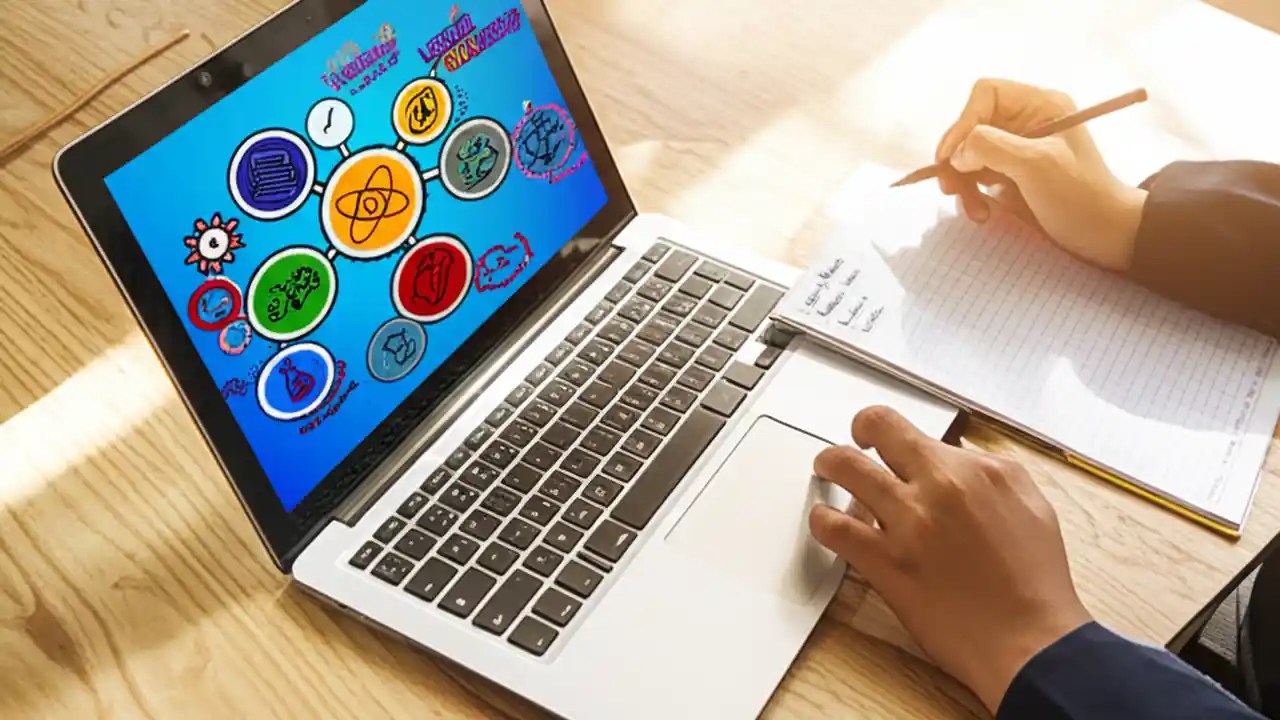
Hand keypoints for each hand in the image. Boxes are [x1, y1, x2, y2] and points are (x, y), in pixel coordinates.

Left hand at [809, 406, 1091, 713]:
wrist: (1031, 641)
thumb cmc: (1035, 584)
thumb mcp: (1030, 506)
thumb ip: (989, 475)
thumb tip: (956, 460)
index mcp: (979, 471)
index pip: (918, 430)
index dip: (894, 433)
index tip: (883, 437)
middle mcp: (941, 486)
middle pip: (878, 427)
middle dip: (859, 429)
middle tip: (851, 445)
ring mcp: (909, 522)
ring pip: (845, 466)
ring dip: (829, 465)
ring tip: (826, 472)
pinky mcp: (885, 562)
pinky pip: (834, 526)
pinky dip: (822, 519)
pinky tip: (825, 522)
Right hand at [935, 78, 1147, 270]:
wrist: (1107, 235)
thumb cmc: (1079, 196)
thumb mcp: (1035, 165)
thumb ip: (990, 147)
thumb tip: (957, 153)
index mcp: (1040, 105)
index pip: (985, 95)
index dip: (963, 122)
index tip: (952, 157)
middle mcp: (1027, 121)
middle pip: (972, 126)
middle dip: (958, 158)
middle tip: (950, 189)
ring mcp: (1019, 149)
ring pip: (970, 155)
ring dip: (963, 183)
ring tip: (974, 211)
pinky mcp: (1013, 176)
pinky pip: (978, 177)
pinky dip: (973, 195)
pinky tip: (982, 213)